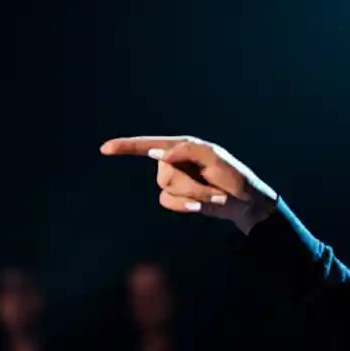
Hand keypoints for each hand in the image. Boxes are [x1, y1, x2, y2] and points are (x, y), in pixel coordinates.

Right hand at [100, 135, 278, 233]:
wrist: (244, 202)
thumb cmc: (233, 176)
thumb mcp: (216, 158)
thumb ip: (188, 150)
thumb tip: (161, 154)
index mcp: (183, 146)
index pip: (149, 144)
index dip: (126, 146)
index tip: (105, 149)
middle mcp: (174, 161)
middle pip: (163, 173)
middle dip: (189, 184)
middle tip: (214, 186)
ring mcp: (175, 180)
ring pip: (167, 188)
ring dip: (192, 195)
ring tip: (213, 194)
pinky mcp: (177, 197)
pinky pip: (168, 202)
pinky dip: (185, 205)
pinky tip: (200, 206)